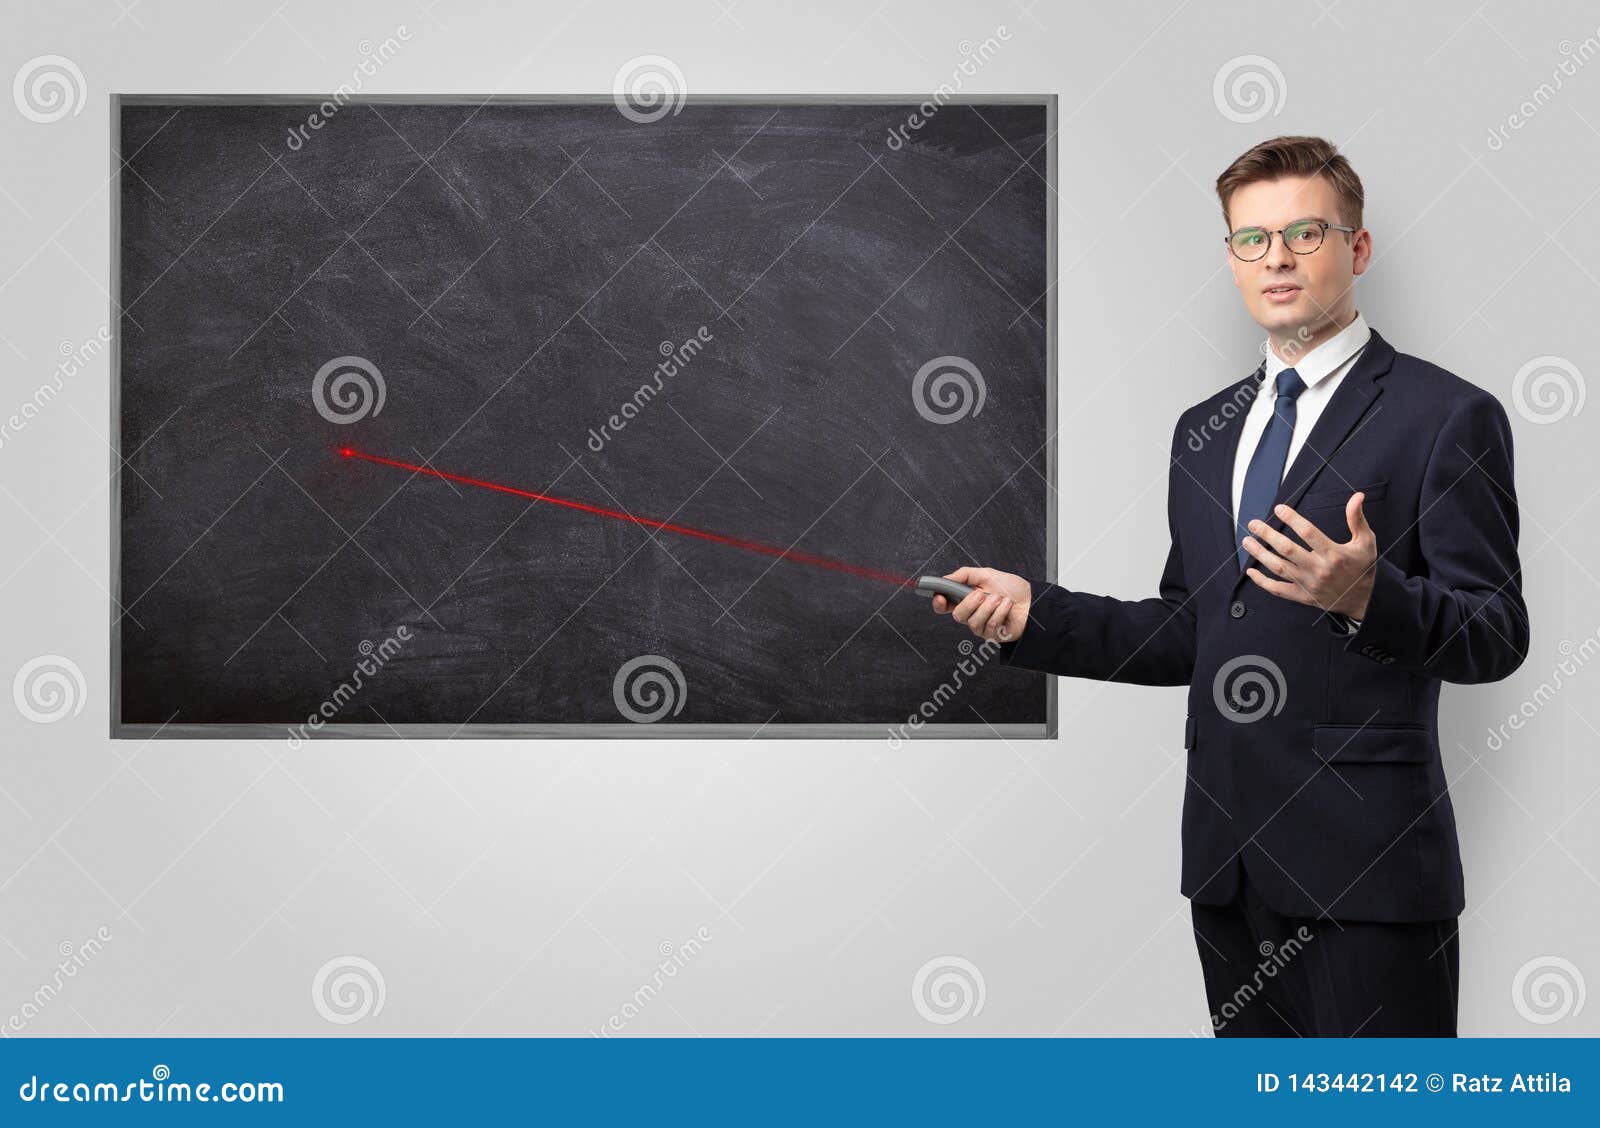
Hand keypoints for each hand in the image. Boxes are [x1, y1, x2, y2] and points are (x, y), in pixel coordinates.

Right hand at [930, 566, 1030, 643]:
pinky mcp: (993, 636)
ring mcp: (982, 627)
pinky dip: (1000, 613)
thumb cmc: (1012, 588)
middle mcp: (972, 615)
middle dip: (970, 603)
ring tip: (1000, 599)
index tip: (940, 596)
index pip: (944, 606)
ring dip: (988, 607)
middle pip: (957, 616)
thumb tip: (946, 578)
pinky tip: (1007, 607)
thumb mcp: (987, 574)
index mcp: (966, 600)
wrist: (1032, 599)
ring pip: (973, 622)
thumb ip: (964, 575)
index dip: (939, 603)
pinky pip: (989, 627)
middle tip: (982, 594)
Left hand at [1241, 492, 1376, 617]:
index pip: (1308, 533)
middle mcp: (1319, 569)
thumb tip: (1357, 496)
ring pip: (1278, 568)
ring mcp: (1309, 584)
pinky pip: (1278, 589)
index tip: (1279, 508)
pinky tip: (1250, 571)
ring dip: (1260, 554)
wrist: (1364, 600)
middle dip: (1267, 535)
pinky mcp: (1303, 597)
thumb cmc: (1363, 568)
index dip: (1292, 519)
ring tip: (1247, 541)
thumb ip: (1357, 519)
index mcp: (1334, 554)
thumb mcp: (1366, 542)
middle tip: (1253, 524)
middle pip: (1287, 549)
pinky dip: (1262, 582)